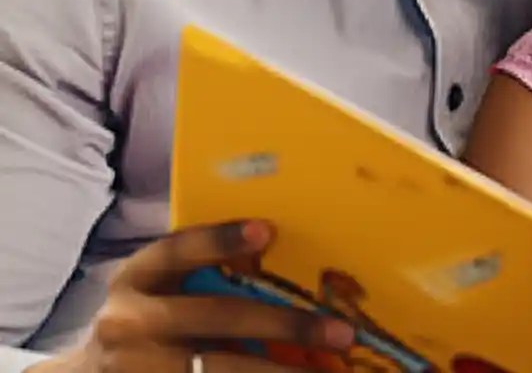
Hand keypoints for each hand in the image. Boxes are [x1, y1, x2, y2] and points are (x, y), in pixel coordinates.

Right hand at [28, 220, 354, 372]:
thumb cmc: (147, 320)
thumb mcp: (156, 291)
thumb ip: (201, 273)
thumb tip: (280, 251)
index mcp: (135, 280)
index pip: (177, 251)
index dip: (219, 240)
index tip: (267, 230)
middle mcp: (130, 322)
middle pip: (219, 317)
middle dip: (286, 323)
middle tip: (343, 332)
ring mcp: (138, 367)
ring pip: (220, 369)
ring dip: (282, 371)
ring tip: (329, 371)